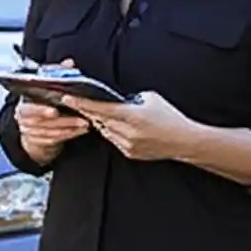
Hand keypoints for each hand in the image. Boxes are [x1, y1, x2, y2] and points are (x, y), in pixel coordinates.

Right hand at [15, 58, 89, 157]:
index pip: (28, 109)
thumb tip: (69, 62)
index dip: (41, 111)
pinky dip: (69, 135)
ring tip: (85, 124)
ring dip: (70, 128)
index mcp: (23, 104)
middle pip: (43, 123)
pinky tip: (81, 131)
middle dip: (64, 121)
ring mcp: (30, 132)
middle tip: (81, 119)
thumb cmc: (40, 102)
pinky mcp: (39, 142)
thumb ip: (56, 74)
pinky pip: (55, 140)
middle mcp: (23, 120)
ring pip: (51, 132)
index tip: (55, 111)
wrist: (31, 125)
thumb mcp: (45, 86)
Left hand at [61, 91, 199, 161]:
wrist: (183, 141)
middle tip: (77, 102)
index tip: (68, 98)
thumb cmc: (169, 116)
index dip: (82, 103)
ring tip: (98, 112)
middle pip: (99, 120)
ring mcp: (127, 144)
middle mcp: (127, 132)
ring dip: (101, 121)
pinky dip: (112, 131)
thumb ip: (129, 98)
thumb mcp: (149, 98)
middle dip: (88, 111)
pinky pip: (113, 139)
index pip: (100, 108)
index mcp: (132, 115)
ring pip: (104, 130)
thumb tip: (115, 99)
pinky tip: (116, 125)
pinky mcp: (129, 153)